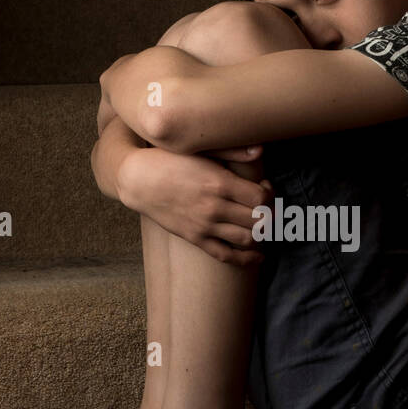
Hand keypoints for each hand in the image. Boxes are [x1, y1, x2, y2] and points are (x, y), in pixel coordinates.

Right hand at [115, 144, 271, 265]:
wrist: (138, 181)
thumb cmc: (169, 161)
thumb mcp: (200, 150)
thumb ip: (232, 151)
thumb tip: (260, 150)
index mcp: (220, 183)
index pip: (261, 197)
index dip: (269, 194)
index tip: (265, 188)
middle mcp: (215, 207)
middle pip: (259, 219)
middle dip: (269, 213)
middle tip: (267, 207)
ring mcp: (205, 226)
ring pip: (248, 238)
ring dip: (261, 234)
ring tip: (262, 225)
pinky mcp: (195, 238)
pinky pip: (226, 255)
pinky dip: (246, 259)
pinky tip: (258, 257)